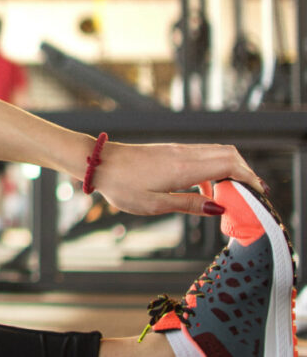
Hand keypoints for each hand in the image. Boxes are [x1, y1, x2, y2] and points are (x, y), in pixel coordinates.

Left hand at [92, 141, 264, 215]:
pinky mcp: (170, 151)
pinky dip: (213, 169)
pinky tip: (205, 191)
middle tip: (249, 195)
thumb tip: (220, 207)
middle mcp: (185, 154)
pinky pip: (201, 156)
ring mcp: (177, 150)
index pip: (230, 164)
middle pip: (228, 154)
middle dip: (244, 172)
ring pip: (216, 153)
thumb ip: (190, 204)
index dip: (249, 177)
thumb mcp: (156, 204)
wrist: (99, 164)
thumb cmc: (122, 185)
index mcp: (185, 168)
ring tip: (230, 196)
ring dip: (229, 170)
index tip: (259, 193)